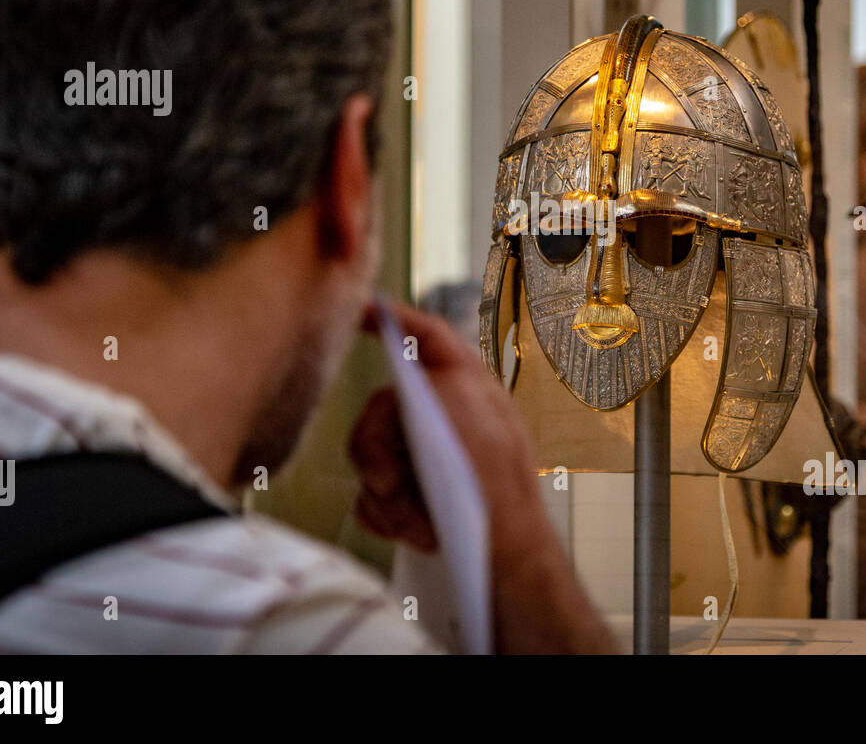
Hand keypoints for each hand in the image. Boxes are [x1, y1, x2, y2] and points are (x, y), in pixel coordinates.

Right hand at [349, 300, 614, 652]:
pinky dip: (389, 518)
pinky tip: (420, 531)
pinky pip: (370, 498)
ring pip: (368, 460)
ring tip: (422, 517)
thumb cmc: (495, 482)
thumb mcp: (468, 410)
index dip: (393, 319)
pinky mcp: (410, 496)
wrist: (502, 555)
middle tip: (393, 480)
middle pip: (378, 409)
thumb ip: (431, 380)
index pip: (426, 337)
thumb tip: (406, 381)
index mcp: (464, 387)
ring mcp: (423, 458)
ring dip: (391, 495)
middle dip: (378, 451)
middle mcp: (442, 417)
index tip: (363, 311)